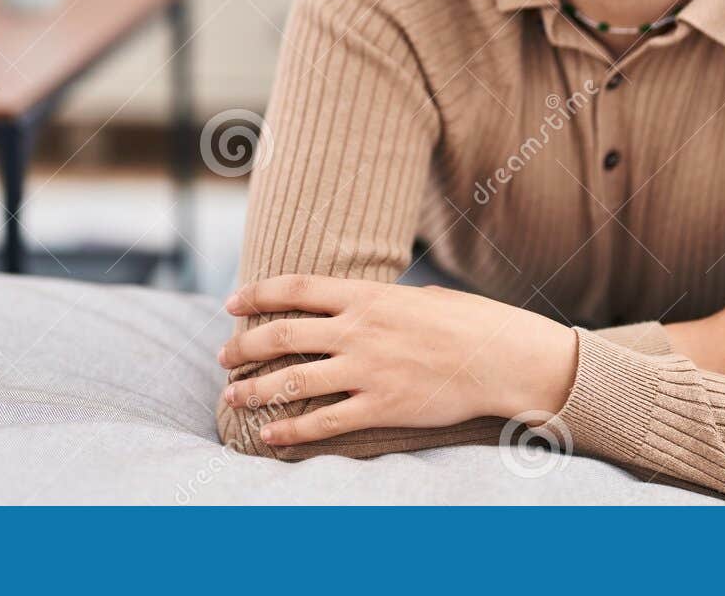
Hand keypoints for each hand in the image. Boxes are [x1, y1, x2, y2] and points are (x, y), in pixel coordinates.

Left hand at [218, 275, 578, 447]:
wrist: (500, 357)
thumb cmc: (465, 322)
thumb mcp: (416, 297)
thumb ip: (376, 302)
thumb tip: (350, 306)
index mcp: (367, 296)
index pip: (294, 288)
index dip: (256, 295)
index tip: (232, 302)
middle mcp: (359, 331)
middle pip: (282, 335)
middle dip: (243, 347)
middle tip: (224, 357)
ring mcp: (368, 370)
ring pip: (293, 381)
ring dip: (255, 390)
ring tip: (232, 397)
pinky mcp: (381, 406)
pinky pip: (324, 422)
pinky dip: (291, 431)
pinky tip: (270, 436)